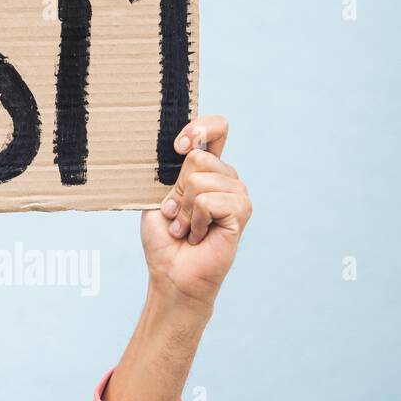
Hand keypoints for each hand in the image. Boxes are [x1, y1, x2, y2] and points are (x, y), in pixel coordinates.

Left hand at [140, 115, 252, 309]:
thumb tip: (183, 148)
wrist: (172, 272)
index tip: (177, 146)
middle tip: (176, 214)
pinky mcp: (242, 211)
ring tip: (185, 227)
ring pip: (200, 179)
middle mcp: (226, 177)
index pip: (217, 128)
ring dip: (183, 208)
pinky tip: (197, 234)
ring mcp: (238, 194)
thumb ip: (171, 171)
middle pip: (198, 157)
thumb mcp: (158, 196)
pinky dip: (194, 219)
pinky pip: (208, 200)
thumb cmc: (164, 236)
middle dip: (176, 189)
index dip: (199, 127)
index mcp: (208, 168)